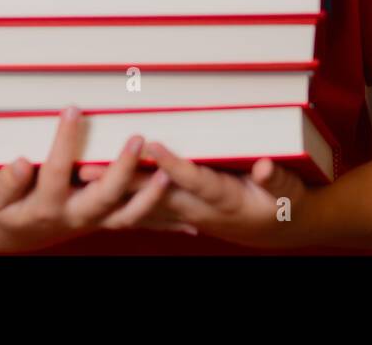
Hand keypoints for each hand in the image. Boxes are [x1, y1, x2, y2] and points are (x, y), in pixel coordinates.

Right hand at [0, 107, 193, 251]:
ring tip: (167, 171)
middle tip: (137, 137)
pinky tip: (188, 218)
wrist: (19, 234)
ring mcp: (95, 221)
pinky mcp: (107, 220)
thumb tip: (20, 162)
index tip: (72, 108)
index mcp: (45, 206)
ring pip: (127, 215)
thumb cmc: (6, 208)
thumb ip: (7, 182)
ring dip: (150, 196)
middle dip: (122, 169)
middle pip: (103, 197)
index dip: (63, 142)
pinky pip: (137, 221)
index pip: (55, 172)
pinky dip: (163, 221)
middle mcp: (74, 217)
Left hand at [78, 142, 314, 247]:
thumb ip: (275, 178)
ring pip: (143, 200)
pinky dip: (122, 198)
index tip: (151, 143)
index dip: (173, 163)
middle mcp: (198, 209)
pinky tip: (100, 189)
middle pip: (155, 192)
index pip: (193, 180)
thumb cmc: (282, 202)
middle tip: (91, 165)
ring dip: (114, 188)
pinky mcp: (179, 213)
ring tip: (83, 173)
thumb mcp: (288, 191)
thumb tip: (264, 166)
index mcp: (224, 199)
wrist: (275, 227)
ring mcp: (185, 213)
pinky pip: (145, 207)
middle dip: (123, 178)